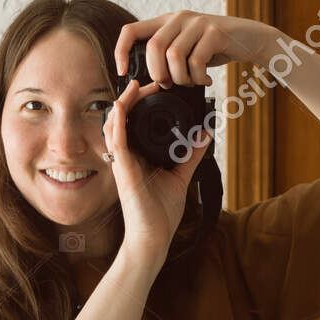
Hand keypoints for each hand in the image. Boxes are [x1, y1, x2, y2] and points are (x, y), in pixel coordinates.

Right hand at [102, 78, 212, 265]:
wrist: (154, 238)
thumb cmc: (161, 213)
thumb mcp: (181, 176)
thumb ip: (190, 155)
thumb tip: (205, 134)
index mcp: (138, 156)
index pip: (134, 122)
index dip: (141, 102)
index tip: (157, 88)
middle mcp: (127, 156)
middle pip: (123, 118)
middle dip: (133, 97)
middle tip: (150, 81)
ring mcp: (122, 163)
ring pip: (115, 125)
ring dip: (123, 103)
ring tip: (135, 86)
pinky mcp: (123, 171)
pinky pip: (116, 142)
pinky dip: (118, 122)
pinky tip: (122, 106)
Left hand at [113, 10, 274, 88]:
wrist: (251, 38)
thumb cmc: (216, 47)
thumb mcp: (188, 45)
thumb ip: (169, 54)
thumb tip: (153, 80)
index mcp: (167, 21)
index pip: (131, 30)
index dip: (121, 52)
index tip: (123, 73)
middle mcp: (179, 18)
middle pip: (153, 48)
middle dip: (158, 74)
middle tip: (171, 84)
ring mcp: (197, 23)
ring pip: (174, 57)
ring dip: (181, 78)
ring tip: (192, 81)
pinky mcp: (215, 32)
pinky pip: (196, 61)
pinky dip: (199, 78)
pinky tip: (206, 81)